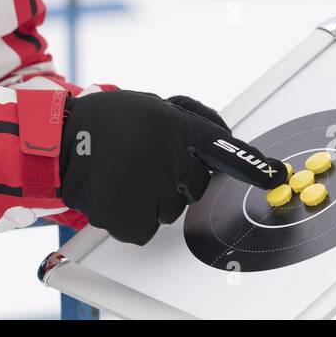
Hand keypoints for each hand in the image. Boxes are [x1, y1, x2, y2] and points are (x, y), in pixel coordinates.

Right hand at [58, 89, 286, 245]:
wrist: (58, 140)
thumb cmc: (106, 122)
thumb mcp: (151, 108)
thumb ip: (186, 124)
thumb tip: (219, 142)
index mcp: (174, 126)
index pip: (221, 146)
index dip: (251, 164)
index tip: (277, 175)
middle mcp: (167, 155)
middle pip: (194, 186)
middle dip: (173, 179)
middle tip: (141, 162)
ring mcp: (150, 187)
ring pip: (170, 209)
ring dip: (150, 197)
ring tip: (122, 174)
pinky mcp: (131, 216)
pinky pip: (145, 229)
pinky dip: (129, 218)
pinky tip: (113, 195)